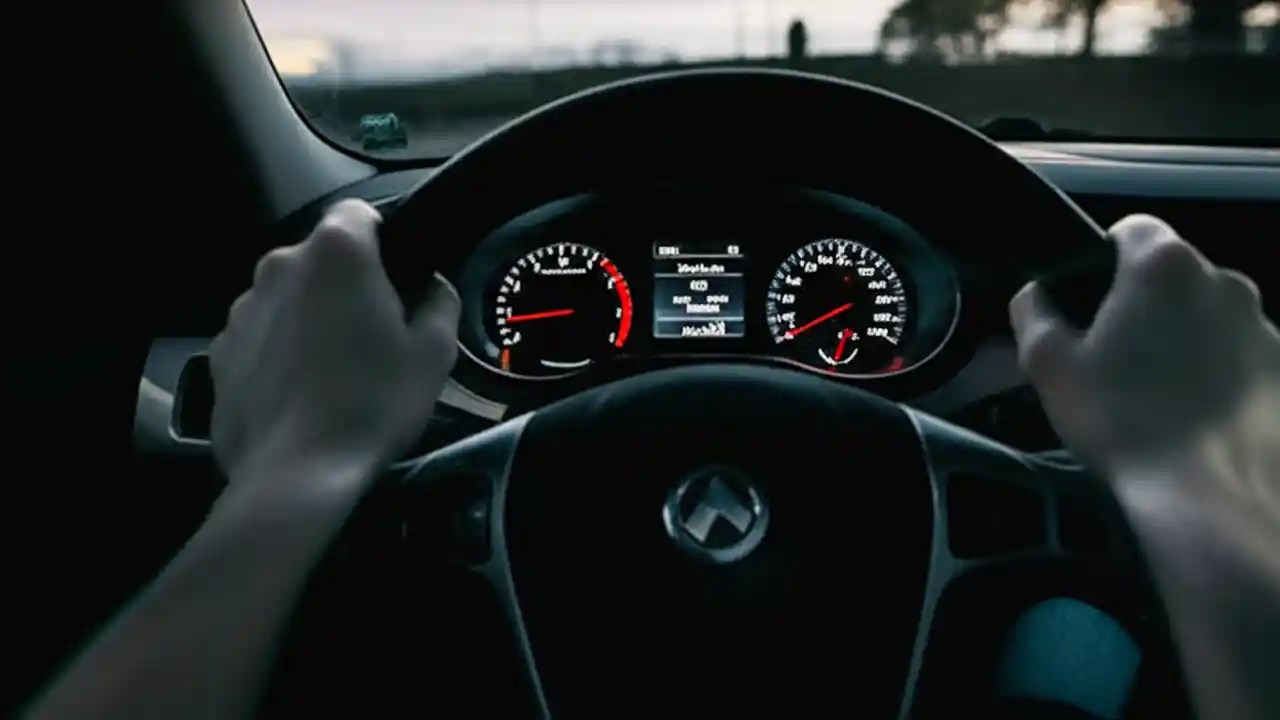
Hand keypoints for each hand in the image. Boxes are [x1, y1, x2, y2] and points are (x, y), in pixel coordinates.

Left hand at [209, 199, 459, 485]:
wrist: (295, 474)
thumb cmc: (372, 405)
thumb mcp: (434, 353)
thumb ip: (439, 302)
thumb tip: (431, 288)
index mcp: (337, 252)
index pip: (361, 213)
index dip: (384, 242)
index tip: (397, 281)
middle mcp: (280, 266)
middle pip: (322, 259)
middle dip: (347, 286)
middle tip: (376, 337)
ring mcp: (242, 309)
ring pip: (289, 299)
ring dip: (311, 320)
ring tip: (337, 374)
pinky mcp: (220, 352)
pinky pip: (262, 339)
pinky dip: (281, 356)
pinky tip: (304, 397)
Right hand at [1010, 215, 1279, 490]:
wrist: (1210, 498)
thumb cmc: (1121, 421)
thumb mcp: (1050, 367)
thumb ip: (1034, 314)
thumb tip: (1034, 294)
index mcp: (1164, 266)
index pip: (1132, 230)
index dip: (1104, 259)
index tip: (1090, 302)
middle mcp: (1226, 282)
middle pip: (1176, 276)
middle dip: (1148, 305)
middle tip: (1117, 356)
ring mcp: (1266, 327)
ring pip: (1212, 318)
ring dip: (1187, 341)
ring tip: (1160, 395)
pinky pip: (1243, 359)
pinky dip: (1221, 376)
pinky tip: (1198, 418)